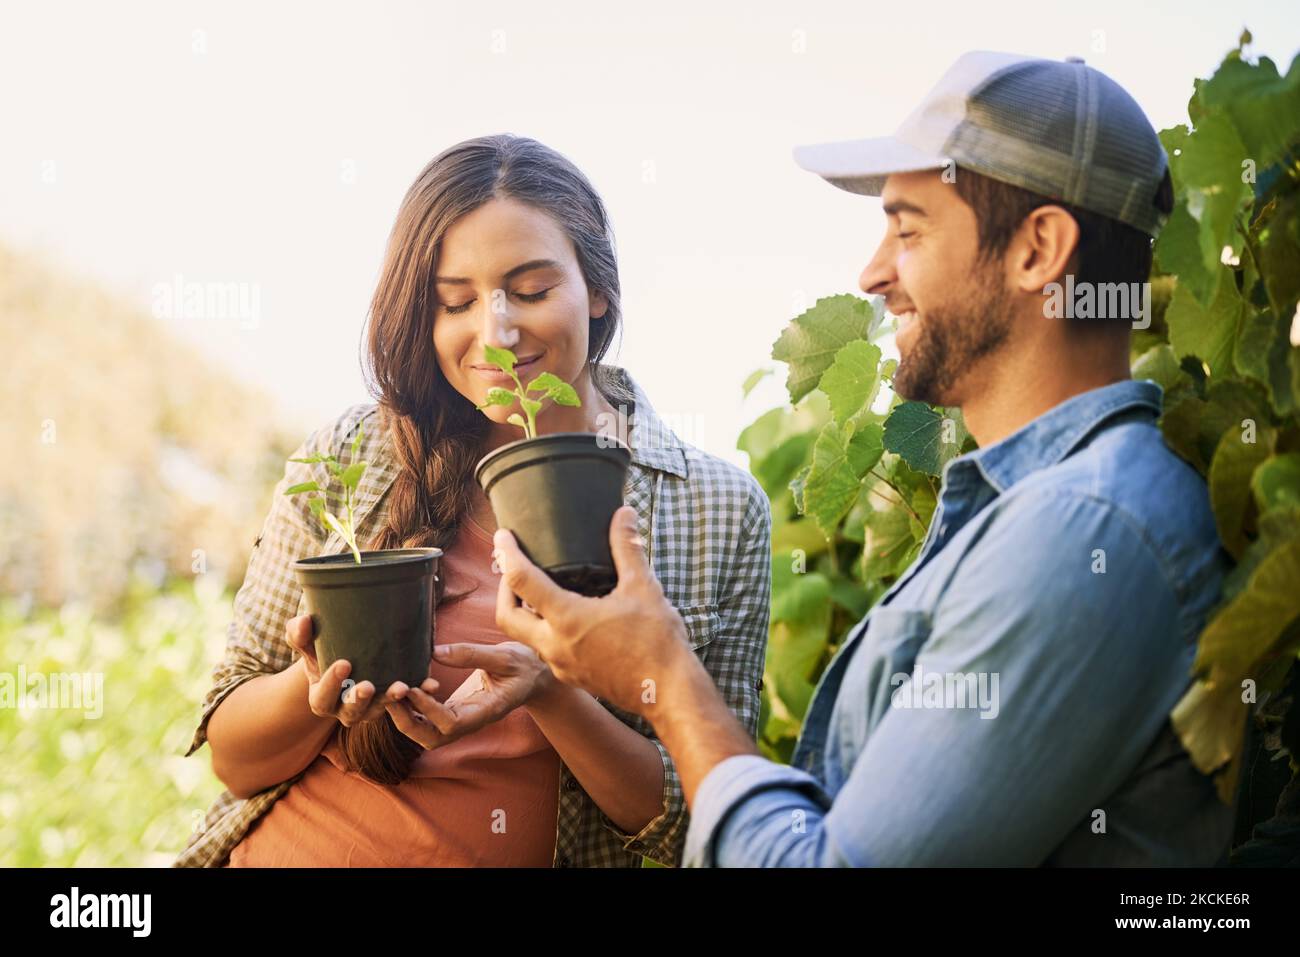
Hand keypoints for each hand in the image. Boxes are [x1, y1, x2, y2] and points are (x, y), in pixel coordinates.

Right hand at [285, 614, 422, 727]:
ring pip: (380, 711)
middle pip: (352, 711)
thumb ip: (299, 633)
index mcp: (322, 699)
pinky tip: (431, 684)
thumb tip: (304, 621)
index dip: (331, 685)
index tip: (344, 663)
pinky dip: (420, 694)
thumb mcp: (307, 642)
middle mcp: (346, 710)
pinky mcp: (393, 703)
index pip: (322, 698)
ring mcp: (371, 709)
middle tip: (367, 685)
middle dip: (359, 699)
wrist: (344, 658)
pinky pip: (408, 704)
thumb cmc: (321, 649)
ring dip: (392, 700)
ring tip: (402, 687)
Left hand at [385, 641, 554, 749]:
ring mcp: (462, 720)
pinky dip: (411, 711)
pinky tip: (402, 692)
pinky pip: (428, 722)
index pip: (452, 723)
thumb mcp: (504, 656)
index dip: (429, 710)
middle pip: (433, 739)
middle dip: (407, 723)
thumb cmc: (524, 665)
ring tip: (391, 694)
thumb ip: (470, 654)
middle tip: (390, 697)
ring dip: (405, 719)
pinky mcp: (455, 712)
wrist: (534, 677)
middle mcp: (472, 722)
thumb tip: (434, 651)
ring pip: (427, 735)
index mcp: (487, 712)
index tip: (413, 688)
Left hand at [493, 504, 692, 714]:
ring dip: (523, 612)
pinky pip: (545, 650)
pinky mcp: (573, 677)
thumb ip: (627, 547)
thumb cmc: (657, 642)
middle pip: (506, 615)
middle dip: (503, 589)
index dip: (508, 553)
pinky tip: (565, 618)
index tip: (502, 537)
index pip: (521, 580)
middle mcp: (555, 644)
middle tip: (512, 568)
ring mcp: (561, 665)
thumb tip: (623, 514)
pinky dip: (543, 629)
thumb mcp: (644, 588)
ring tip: (537, 589)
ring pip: (524, 637)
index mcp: (567, 618)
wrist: (669, 694)